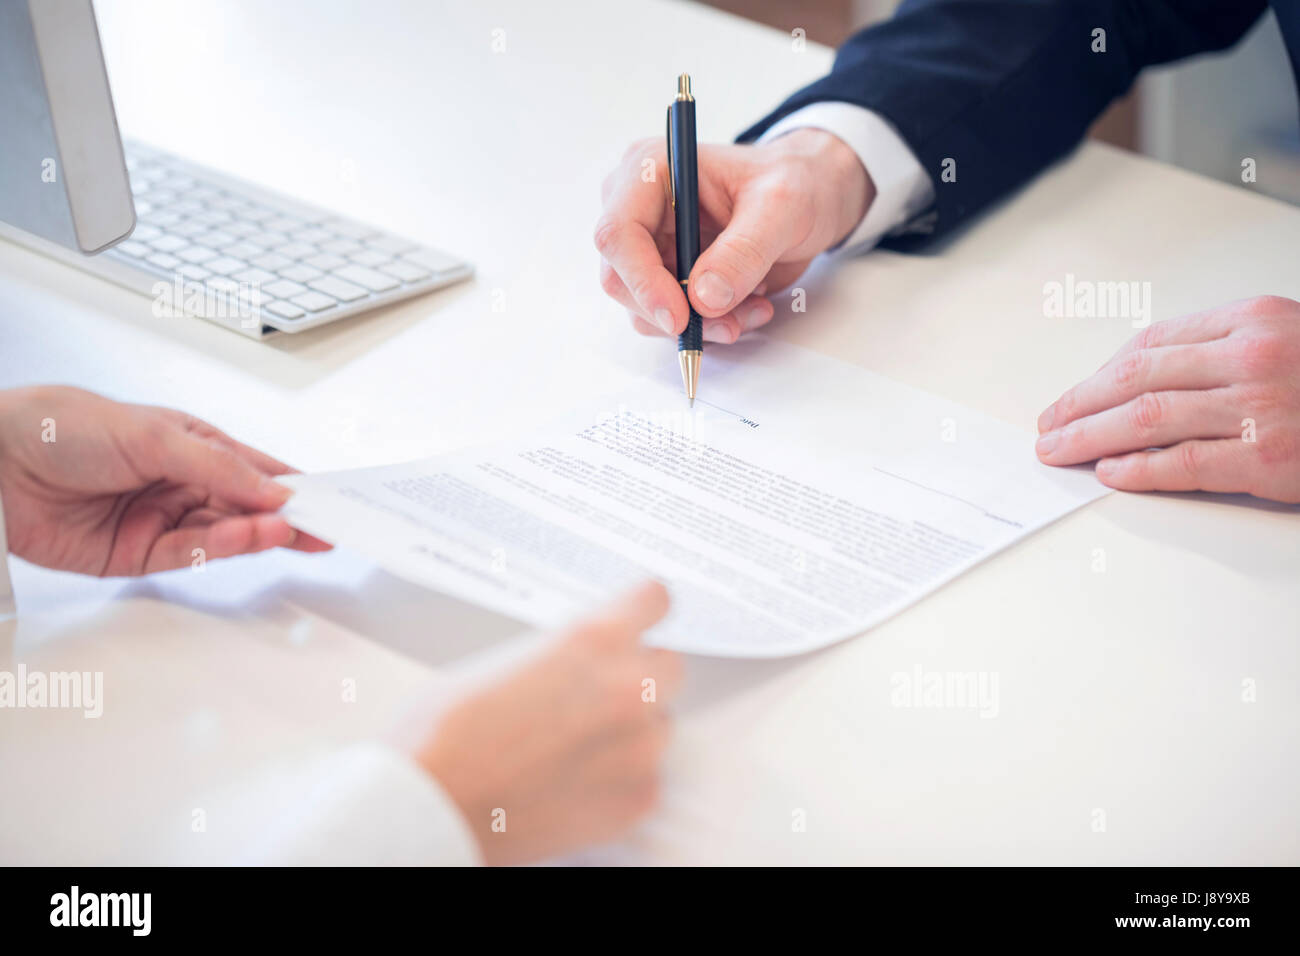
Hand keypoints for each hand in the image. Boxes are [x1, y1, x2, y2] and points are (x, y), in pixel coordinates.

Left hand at [0, 386, 329, 574]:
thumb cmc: (62, 427)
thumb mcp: (154, 435)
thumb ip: (219, 468)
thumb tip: (273, 489)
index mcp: (191, 444)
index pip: (256, 468)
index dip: (293, 485)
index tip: (330, 501)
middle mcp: (180, 483)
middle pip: (248, 507)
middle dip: (287, 518)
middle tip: (325, 530)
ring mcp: (161, 519)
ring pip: (225, 534)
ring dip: (258, 533)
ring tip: (287, 530)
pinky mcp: (137, 555)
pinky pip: (191, 556)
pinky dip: (222, 548)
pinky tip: (245, 537)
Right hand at [411, 581, 682, 865]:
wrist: (428, 809)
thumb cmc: (444, 733)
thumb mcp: (503, 660)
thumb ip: (561, 654)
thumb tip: (580, 660)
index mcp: (594, 640)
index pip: (655, 600)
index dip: (642, 609)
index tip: (640, 617)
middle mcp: (629, 689)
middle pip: (669, 665)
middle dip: (639, 673)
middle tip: (597, 692)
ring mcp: (639, 749)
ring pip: (660, 724)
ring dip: (631, 728)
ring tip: (575, 745)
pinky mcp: (638, 799)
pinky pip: (649, 776)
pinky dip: (622, 778)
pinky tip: (575, 782)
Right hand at [595, 128, 873, 343]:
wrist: (811, 198)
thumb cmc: (795, 182)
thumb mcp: (782, 206)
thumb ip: (744, 250)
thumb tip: (704, 297)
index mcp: (652, 170)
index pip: (618, 233)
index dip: (642, 281)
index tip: (680, 317)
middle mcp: (638, 207)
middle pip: (621, 279)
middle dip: (675, 312)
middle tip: (729, 324)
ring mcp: (649, 245)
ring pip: (645, 309)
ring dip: (700, 324)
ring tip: (753, 307)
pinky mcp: (665, 275)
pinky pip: (670, 318)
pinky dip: (709, 325)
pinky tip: (747, 307)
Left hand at [1035, 296, 1299, 502]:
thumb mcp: (1286, 338)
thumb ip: (1221, 350)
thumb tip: (1144, 379)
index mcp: (1252, 321)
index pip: (1152, 344)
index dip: (1101, 374)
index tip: (1073, 397)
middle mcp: (1250, 357)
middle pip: (1137, 378)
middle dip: (1080, 404)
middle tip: (1049, 425)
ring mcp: (1257, 408)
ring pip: (1147, 417)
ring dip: (1090, 436)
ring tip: (1060, 450)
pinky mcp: (1266, 457)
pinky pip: (1183, 461)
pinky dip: (1138, 468)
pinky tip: (1108, 472)